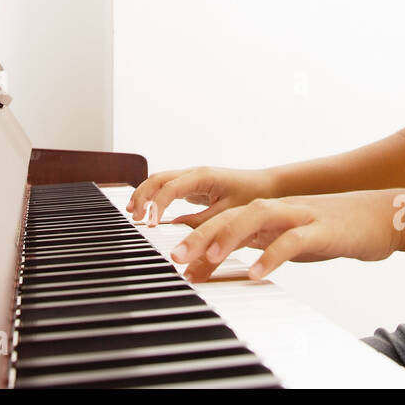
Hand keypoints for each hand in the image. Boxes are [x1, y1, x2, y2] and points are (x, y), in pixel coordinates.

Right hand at [126, 167, 274, 227]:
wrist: (269, 188)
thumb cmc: (254, 196)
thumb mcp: (228, 213)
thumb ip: (202, 222)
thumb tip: (176, 231)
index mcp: (202, 176)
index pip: (169, 188)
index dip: (157, 205)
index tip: (150, 224)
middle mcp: (194, 173)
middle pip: (158, 179)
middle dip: (143, 195)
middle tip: (135, 217)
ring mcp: (193, 178)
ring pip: (160, 181)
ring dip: (145, 194)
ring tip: (134, 213)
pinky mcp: (194, 186)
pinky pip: (168, 188)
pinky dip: (155, 197)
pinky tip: (149, 212)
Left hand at [168, 191, 401, 282]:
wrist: (379, 215)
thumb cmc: (329, 231)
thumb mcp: (284, 241)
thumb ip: (251, 248)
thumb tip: (210, 266)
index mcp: (267, 212)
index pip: (223, 218)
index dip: (195, 234)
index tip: (172, 257)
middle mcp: (278, 209)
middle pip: (233, 214)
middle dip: (201, 234)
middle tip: (176, 258)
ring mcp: (299, 215)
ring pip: (258, 217)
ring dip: (231, 236)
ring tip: (209, 258)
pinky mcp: (322, 229)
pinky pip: (293, 240)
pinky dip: (273, 255)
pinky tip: (258, 273)